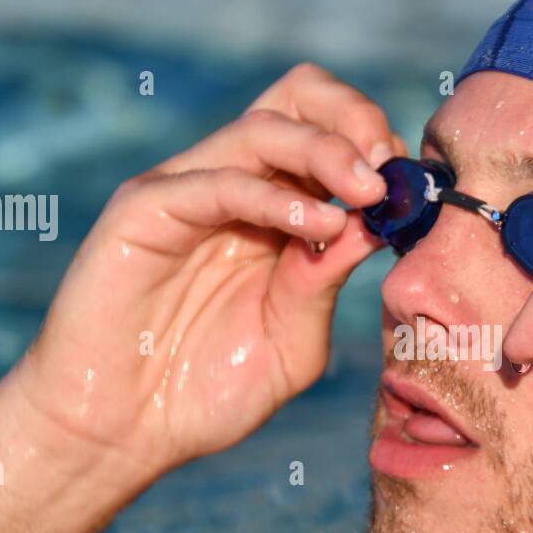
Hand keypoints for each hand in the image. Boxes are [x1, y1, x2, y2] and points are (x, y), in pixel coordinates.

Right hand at [13, 63, 404, 484]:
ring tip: (367, 192)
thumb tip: (375, 220)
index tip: (411, 187)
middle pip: (297, 100)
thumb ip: (326, 282)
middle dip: (354, 120)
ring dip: (327, 151)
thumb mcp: (292, 342)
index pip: (329, 134)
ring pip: (264, 128)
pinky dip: (276, 196)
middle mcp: (233, 187)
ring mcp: (187, 192)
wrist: (121, 432)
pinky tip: (318, 226)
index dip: (374, 147)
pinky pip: (220, 181)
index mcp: (273, 212)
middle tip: (388, 169)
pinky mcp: (145, 209)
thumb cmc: (205, 394)